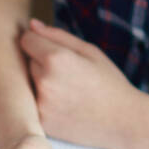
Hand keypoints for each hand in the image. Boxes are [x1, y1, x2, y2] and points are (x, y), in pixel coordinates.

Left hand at [20, 19, 138, 148]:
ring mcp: (41, 105)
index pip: (26, 40)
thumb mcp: (89, 51)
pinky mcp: (41, 123)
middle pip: (27, 62)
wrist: (122, 121)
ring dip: (40, 84)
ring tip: (66, 91)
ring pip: (28, 84)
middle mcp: (44, 82)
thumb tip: (31, 25)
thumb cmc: (108, 82)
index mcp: (56, 59)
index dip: (38, 42)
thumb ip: (57, 36)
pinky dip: (43, 103)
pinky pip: (33, 104)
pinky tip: (64, 105)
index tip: (52, 50)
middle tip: (67, 75)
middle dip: (41, 64)